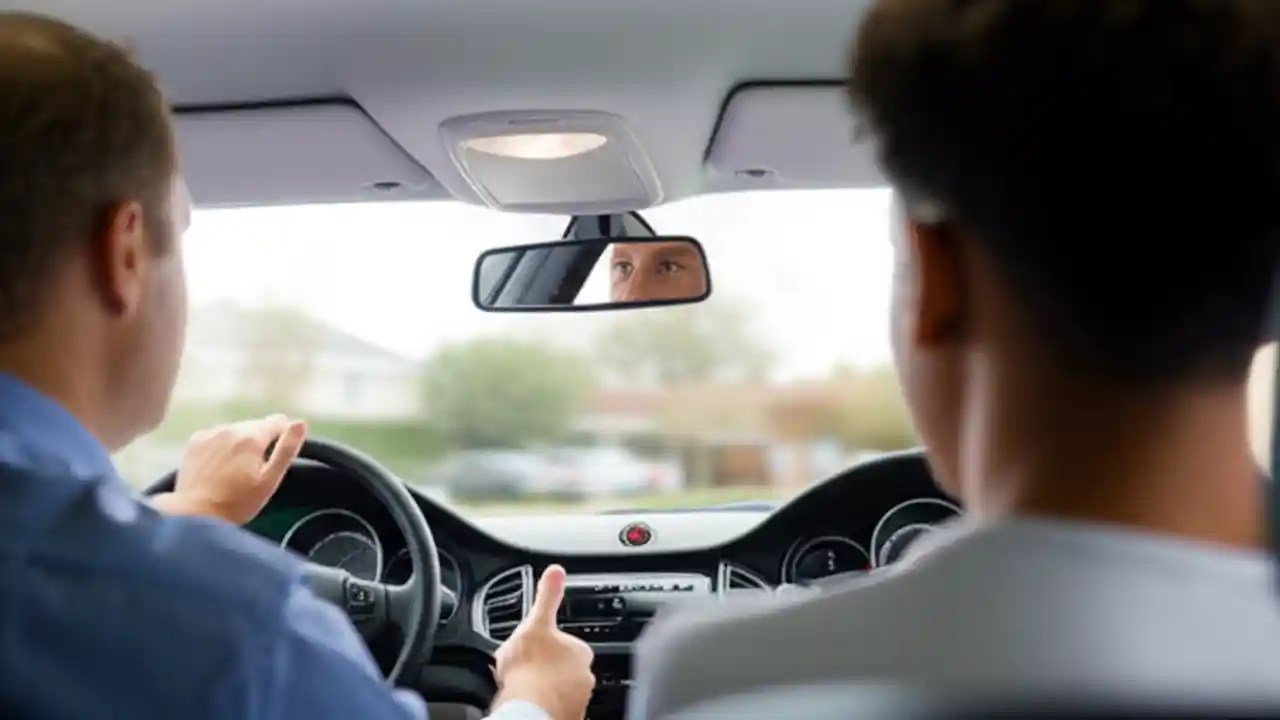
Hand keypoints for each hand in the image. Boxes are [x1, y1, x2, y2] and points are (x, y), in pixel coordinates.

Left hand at [151, 414, 306, 524]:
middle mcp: (230, 429)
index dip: (284, 437)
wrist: (193, 515)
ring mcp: (210, 433)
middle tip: (255, 471)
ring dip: (241, 444)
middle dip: (261, 442)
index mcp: (251, 437)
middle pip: (257, 426)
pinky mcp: (195, 441)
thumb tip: (300, 423)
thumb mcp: (269, 481)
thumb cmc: (236, 504)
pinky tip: (218, 468)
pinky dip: (222, 446)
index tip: (277, 458)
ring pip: (237, 430)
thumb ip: (287, 449)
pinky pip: (217, 436)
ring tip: (235, 472)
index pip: (279, 421)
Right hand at [493, 565, 594, 719]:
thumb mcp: (535, 623)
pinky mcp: (569, 719)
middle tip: (524, 672)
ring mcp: (578, 701)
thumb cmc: (529, 668)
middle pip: (563, 669)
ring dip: (545, 690)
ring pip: (559, 691)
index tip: (530, 650)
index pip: (565, 644)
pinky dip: (545, 708)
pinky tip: (530, 706)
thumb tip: (557, 569)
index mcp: (580, 651)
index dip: (545, 646)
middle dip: (546, 670)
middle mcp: (585, 677)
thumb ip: (548, 597)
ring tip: (523, 692)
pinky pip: (555, 710)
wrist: (527, 711)